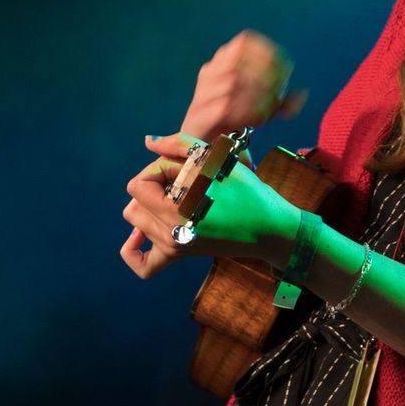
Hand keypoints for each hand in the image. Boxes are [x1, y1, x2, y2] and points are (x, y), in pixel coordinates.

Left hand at [121, 133, 300, 279]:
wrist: (270, 229)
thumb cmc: (247, 192)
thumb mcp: (215, 159)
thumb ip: (178, 144)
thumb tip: (147, 142)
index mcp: (174, 211)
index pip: (139, 184)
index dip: (160, 170)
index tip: (186, 172)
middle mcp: (168, 233)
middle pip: (135, 201)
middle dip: (156, 185)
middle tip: (186, 183)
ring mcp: (173, 247)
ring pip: (136, 221)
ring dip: (151, 205)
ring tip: (179, 199)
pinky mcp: (180, 255)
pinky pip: (144, 264)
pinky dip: (133, 250)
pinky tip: (138, 237)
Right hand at [181, 30, 307, 142]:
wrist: (204, 139)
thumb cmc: (235, 115)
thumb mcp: (264, 107)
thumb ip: (284, 101)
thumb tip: (302, 95)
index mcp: (224, 60)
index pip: (244, 41)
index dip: (267, 51)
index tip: (286, 67)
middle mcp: (211, 71)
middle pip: (239, 61)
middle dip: (264, 75)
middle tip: (279, 92)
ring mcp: (203, 91)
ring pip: (233, 83)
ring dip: (257, 95)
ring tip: (269, 108)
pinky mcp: (201, 113)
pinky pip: (225, 106)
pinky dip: (245, 111)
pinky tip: (257, 119)